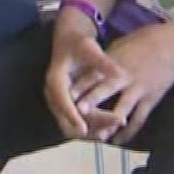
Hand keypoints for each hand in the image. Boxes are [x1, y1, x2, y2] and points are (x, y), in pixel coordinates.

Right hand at [43, 20, 120, 139]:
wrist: (71, 42)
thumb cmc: (79, 44)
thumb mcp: (89, 48)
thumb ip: (103, 62)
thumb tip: (120, 73)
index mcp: (55, 79)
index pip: (61, 101)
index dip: (71, 116)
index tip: (83, 129)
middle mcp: (53, 94)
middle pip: (66, 119)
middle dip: (89, 127)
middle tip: (111, 129)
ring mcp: (59, 103)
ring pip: (71, 126)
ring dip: (91, 131)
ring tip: (112, 132)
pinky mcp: (67, 107)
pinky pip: (76, 124)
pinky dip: (91, 128)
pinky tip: (108, 130)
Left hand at [75, 23, 173, 144]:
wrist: (173, 45)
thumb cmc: (144, 41)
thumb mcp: (119, 46)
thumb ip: (105, 62)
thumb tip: (90, 72)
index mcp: (114, 63)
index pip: (93, 75)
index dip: (80, 86)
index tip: (66, 96)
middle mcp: (124, 77)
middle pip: (104, 92)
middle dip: (90, 104)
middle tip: (77, 115)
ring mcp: (138, 89)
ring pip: (121, 110)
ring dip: (108, 124)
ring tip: (97, 136)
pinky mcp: (151, 99)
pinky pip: (139, 119)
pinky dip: (128, 131)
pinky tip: (118, 140)